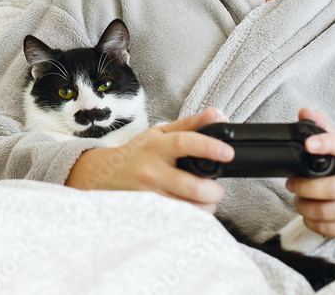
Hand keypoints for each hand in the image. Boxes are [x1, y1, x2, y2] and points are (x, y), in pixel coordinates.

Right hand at [65, 106, 233, 212]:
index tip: (228, 152)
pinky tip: (191, 207)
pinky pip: (179, 220)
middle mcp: (152, 171)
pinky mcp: (148, 213)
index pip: (184, 143)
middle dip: (214, 191)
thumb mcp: (161, 133)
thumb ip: (191, 124)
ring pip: (189, 208)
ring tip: (204, 198)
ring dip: (206, 206)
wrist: (105, 175)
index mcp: (157, 147)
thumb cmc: (138, 153)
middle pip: (192, 186)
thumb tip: (217, 114)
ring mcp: (149, 195)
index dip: (209, 147)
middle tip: (216, 188)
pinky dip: (192, 216)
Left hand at [285, 108, 334, 241]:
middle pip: (331, 189)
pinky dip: (312, 222)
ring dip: (304, 206)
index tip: (308, 143)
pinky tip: (310, 214)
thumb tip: (305, 112)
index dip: (327, 144)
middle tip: (291, 184)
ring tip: (299, 199)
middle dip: (304, 187)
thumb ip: (323, 129)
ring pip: (327, 212)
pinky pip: (328, 229)